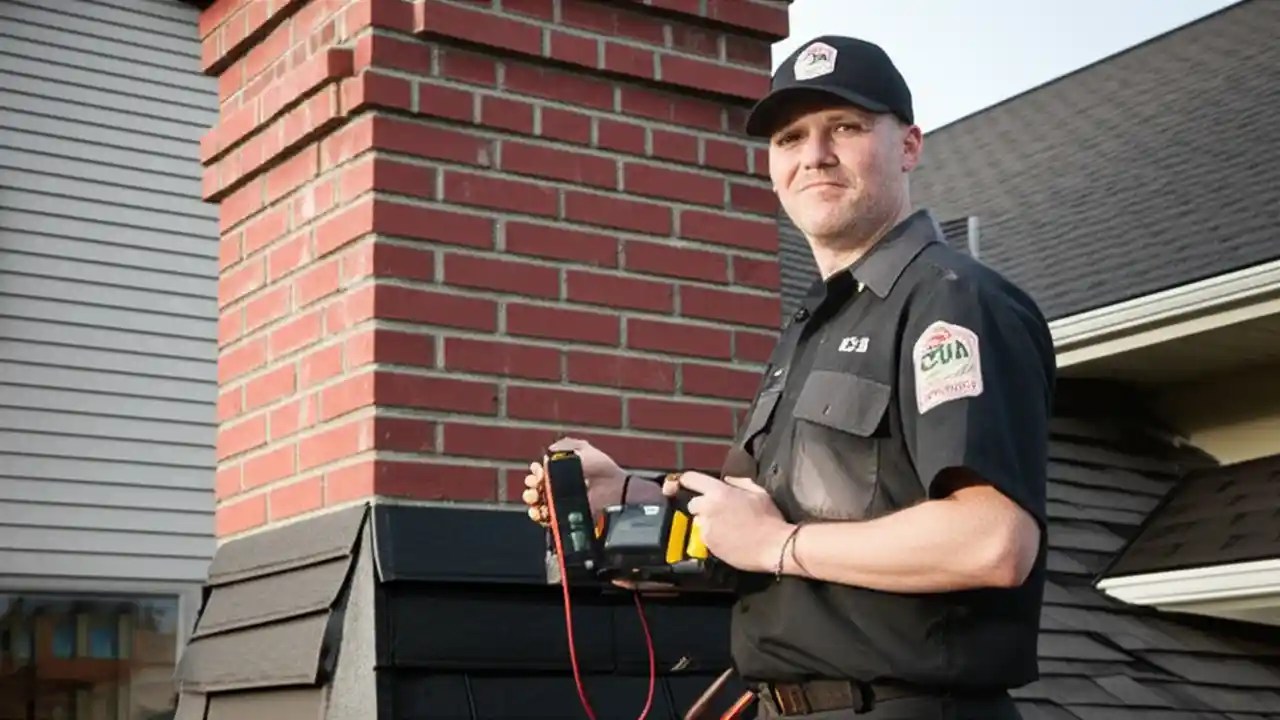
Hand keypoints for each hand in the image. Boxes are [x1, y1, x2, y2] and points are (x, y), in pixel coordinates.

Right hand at [521, 437, 631, 526]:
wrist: (613, 487)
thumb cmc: (601, 467)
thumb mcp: (584, 448)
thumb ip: (567, 444)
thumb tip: (550, 450)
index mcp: (560, 470)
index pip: (539, 472)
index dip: (535, 471)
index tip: (538, 471)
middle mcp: (558, 486)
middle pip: (534, 487)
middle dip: (531, 484)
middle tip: (537, 483)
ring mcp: (560, 502)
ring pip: (537, 503)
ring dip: (531, 499)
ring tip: (536, 497)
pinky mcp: (564, 516)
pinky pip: (546, 518)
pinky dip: (538, 515)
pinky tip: (540, 510)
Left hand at [662, 472, 793, 573]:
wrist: (774, 547)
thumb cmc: (770, 519)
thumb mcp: (758, 492)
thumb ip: (739, 483)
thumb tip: (726, 481)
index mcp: (719, 492)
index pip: (690, 479)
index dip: (684, 480)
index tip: (680, 484)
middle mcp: (708, 508)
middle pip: (692, 504)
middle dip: (703, 507)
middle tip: (720, 512)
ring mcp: (706, 528)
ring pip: (699, 522)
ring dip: (708, 523)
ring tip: (728, 529)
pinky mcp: (708, 545)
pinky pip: (704, 538)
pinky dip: (713, 538)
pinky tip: (729, 540)